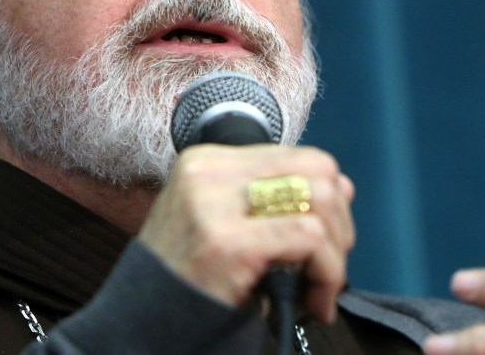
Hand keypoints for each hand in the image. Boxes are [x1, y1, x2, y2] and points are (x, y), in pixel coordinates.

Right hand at [138, 144, 355, 322]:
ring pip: (319, 201)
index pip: (301, 157)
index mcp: (208, 160)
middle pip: (317, 172)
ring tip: (318, 290)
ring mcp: (214, 204)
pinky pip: (309, 238)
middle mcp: (208, 172)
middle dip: (339, 225)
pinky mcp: (227, 241)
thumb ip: (276, 200)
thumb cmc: (190, 281)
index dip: (330, 200)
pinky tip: (314, 301)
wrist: (140, 327)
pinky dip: (327, 272)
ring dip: (335, 254)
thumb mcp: (227, 225)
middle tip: (329, 268)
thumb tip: (344, 186)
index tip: (329, 242)